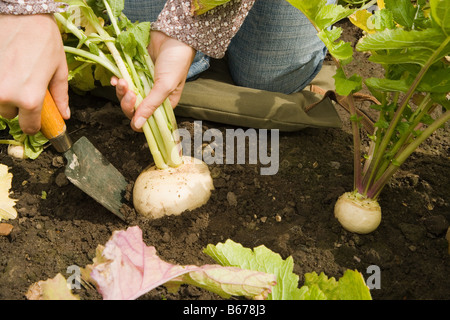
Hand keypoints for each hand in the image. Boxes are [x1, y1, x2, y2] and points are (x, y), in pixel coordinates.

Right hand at [0, 14, 68, 134]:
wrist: (21, 13)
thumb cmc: (43, 38)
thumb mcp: (59, 69)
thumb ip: (60, 96)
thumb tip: (65, 115)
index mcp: (30, 98)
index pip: (29, 127)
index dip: (35, 124)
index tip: (36, 119)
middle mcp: (6, 95)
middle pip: (10, 114)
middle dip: (18, 104)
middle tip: (26, 84)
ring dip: (5, 94)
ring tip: (15, 73)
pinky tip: (6, 67)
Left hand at [112, 30, 195, 131]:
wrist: (173, 35)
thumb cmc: (176, 61)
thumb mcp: (165, 86)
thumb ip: (150, 105)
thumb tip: (138, 125)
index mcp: (164, 104)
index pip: (146, 120)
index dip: (137, 119)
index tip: (133, 110)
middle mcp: (152, 96)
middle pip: (133, 109)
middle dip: (127, 102)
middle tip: (129, 91)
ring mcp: (142, 84)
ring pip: (125, 96)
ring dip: (120, 90)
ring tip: (122, 80)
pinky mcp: (133, 72)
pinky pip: (121, 81)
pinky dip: (116, 81)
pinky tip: (116, 77)